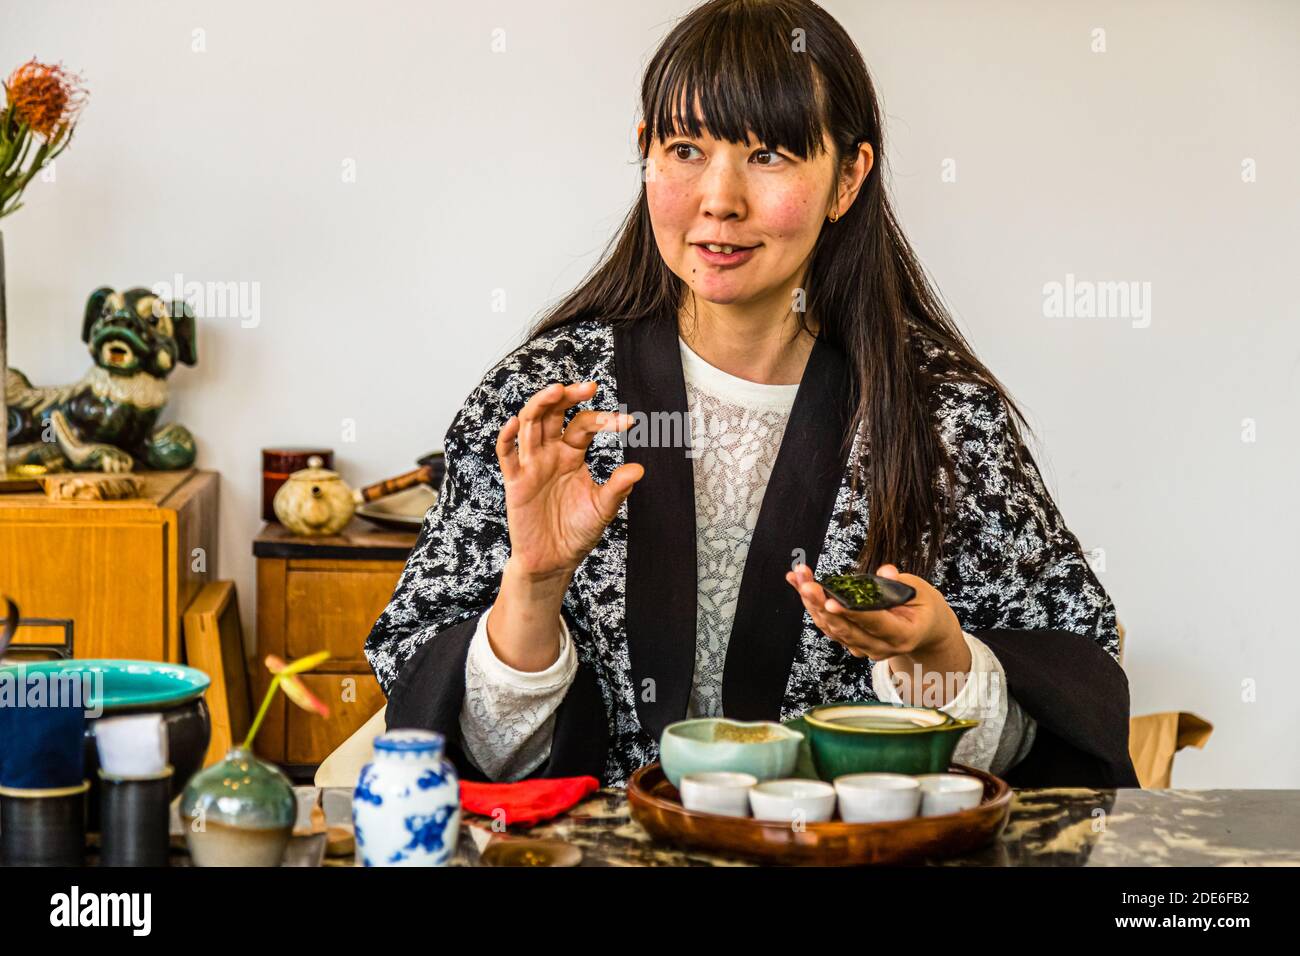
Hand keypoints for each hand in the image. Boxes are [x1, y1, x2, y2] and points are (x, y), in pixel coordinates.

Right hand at [495, 380, 644, 583]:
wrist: (553, 561)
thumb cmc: (576, 532)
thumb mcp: (602, 508)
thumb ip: (617, 488)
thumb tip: (638, 468)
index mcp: (572, 454)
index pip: (584, 425)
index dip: (605, 420)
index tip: (630, 423)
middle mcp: (550, 453)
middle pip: (553, 413)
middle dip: (568, 396)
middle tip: (589, 386)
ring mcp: (531, 465)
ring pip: (530, 425)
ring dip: (541, 405)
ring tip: (557, 390)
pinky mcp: (515, 482)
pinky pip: (507, 455)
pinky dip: (508, 438)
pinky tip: (516, 424)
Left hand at [784, 563, 965, 667]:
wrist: (924, 631)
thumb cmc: (922, 607)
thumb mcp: (920, 591)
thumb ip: (900, 584)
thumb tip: (885, 572)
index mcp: (903, 636)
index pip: (875, 623)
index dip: (852, 613)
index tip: (831, 600)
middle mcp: (880, 647)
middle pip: (846, 629)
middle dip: (823, 605)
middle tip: (807, 585)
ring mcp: (863, 648)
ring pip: (831, 627)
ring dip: (811, 601)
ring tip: (799, 576)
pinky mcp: (850, 642)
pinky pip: (827, 624)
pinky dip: (811, 603)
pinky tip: (797, 582)